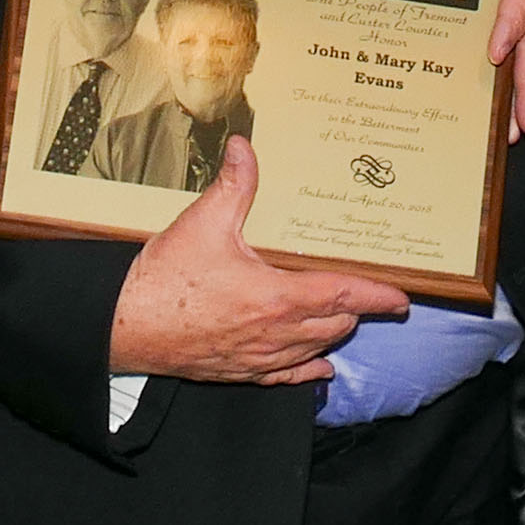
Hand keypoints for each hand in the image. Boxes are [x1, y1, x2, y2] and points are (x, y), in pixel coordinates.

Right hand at [107, 136, 407, 384]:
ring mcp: (260, 357)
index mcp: (279, 297)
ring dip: (332, 332)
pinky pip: (287, 377)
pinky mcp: (240, 372)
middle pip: (337, 324)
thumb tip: (243, 147)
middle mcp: (277, 334)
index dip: (378, 296)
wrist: (123, 327)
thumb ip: (233, 184)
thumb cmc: (163, 280)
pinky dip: (309, 370)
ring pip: (316, 349)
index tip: (401, 298)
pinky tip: (321, 366)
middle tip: (364, 293)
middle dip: (354, 309)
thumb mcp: (203, 222)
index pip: (346, 296)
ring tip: (342, 315)